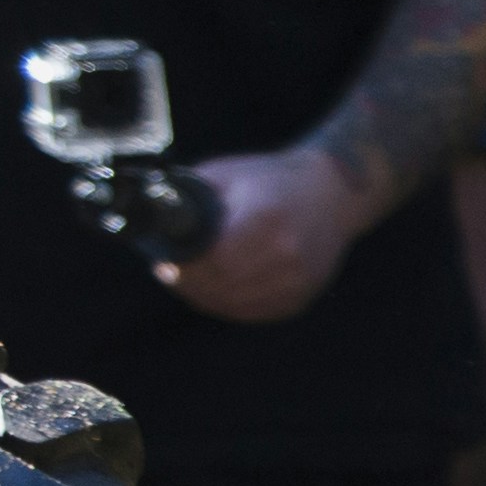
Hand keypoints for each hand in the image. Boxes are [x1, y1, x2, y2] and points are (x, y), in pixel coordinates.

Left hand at [153, 144, 372, 323]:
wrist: (334, 193)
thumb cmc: (273, 180)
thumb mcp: (229, 173)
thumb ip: (190, 193)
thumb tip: (152, 213)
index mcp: (266, 220)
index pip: (213, 260)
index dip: (184, 268)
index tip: (164, 264)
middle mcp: (285, 254)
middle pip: (220, 286)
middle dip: (188, 283)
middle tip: (170, 273)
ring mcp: (296, 280)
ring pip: (234, 304)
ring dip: (205, 296)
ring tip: (190, 281)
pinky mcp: (299, 298)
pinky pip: (252, 312)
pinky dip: (229, 304)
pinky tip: (217, 289)